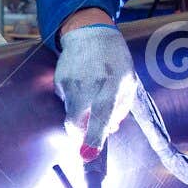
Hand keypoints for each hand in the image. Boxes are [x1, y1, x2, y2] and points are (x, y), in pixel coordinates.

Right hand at [54, 23, 138, 157]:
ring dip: (81, 112)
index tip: (87, 155)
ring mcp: (70, 83)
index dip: (94, 138)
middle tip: (88, 133)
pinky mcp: (59, 81)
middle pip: (75, 123)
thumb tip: (109, 129)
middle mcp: (87, 87)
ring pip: (71, 113)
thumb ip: (121, 108)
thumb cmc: (114, 59)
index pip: (101, 117)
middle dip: (80, 134)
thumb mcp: (128, 82)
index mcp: (109, 87)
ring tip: (91, 91)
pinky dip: (74, 98)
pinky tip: (82, 81)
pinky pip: (66, 100)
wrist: (90, 32)